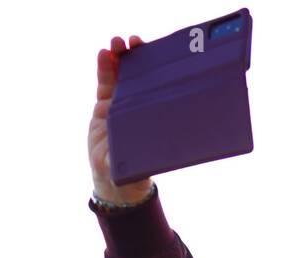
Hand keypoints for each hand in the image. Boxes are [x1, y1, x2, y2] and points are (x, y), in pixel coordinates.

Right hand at [89, 36, 154, 204]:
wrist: (118, 185)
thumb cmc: (141, 173)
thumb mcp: (153, 159)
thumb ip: (159, 148)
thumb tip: (184, 140)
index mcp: (153, 118)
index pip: (156, 90)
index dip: (157, 72)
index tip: (162, 55)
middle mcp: (137, 110)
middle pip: (138, 78)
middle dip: (138, 58)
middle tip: (137, 42)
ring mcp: (119, 107)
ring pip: (119, 77)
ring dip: (118, 58)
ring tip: (118, 43)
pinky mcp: (103, 110)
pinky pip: (104, 85)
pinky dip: (104, 70)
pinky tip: (104, 54)